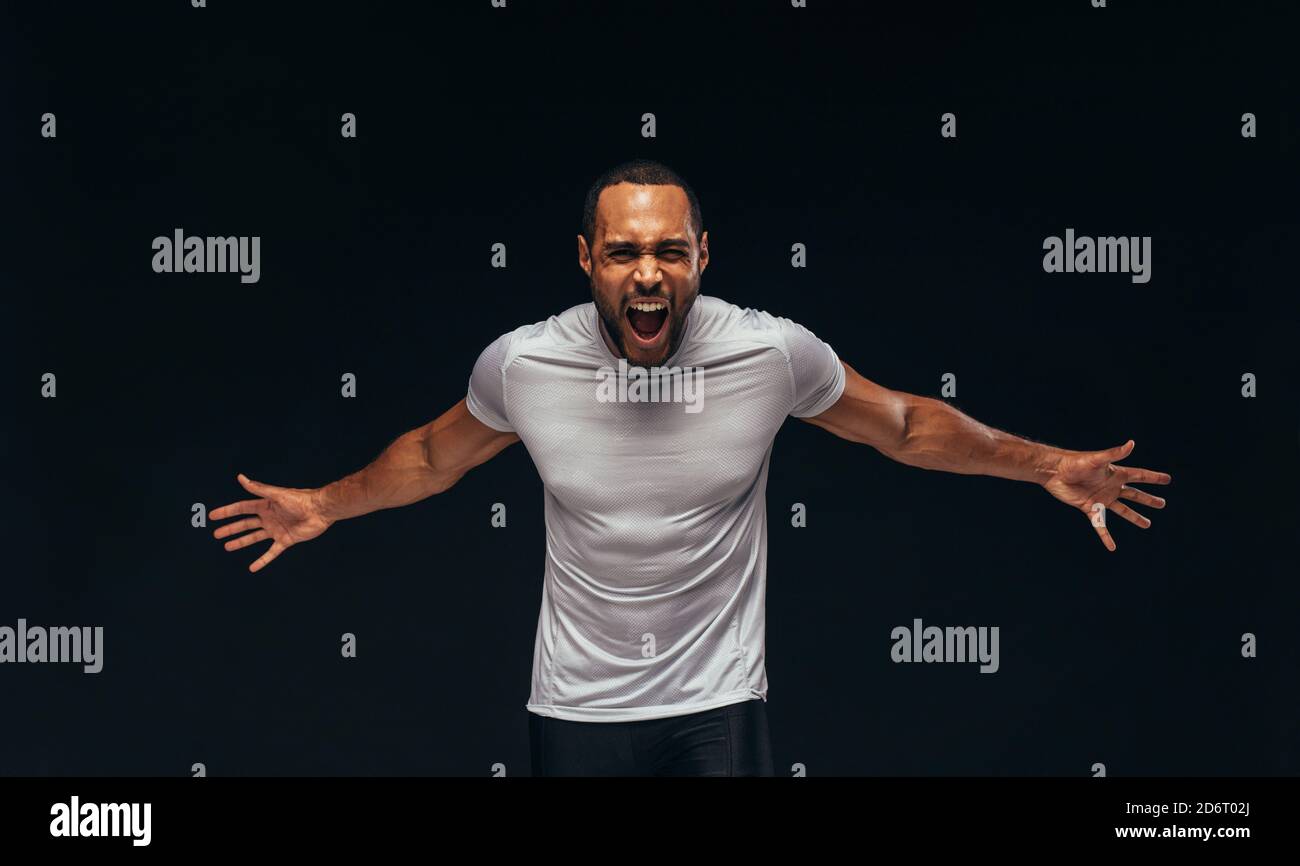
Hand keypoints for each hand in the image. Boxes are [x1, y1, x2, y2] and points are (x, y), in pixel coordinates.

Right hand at [211, 473, 333, 571]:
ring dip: (240, 542)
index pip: (241, 508)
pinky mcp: (285, 540)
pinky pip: (271, 553)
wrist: (320, 510)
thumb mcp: (277, 494)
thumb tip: (240, 477)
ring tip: (227, 547)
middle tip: (216, 535)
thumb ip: (258, 488)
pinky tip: (252, 567)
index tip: (212, 516)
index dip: (227, 512)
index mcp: (265, 505)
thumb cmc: (300, 499)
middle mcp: (269, 518)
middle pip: (245, 524)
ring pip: (254, 537)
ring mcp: (276, 530)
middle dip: (230, 529)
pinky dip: (262, 560)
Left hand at [1041, 440, 1170, 551]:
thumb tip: (1132, 443)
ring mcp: (1101, 498)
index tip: (1168, 479)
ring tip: (1147, 524)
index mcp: (1115, 474)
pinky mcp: (1088, 507)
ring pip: (1122, 510)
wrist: (1054, 472)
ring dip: (1134, 517)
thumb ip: (1114, 454)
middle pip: (1134, 494)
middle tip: (1162, 504)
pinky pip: (1100, 524)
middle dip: (1148, 499)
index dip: (1153, 477)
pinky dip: (1106, 536)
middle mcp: (1111, 486)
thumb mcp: (1097, 459)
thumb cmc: (1074, 462)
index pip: (1139, 476)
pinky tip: (1112, 547)